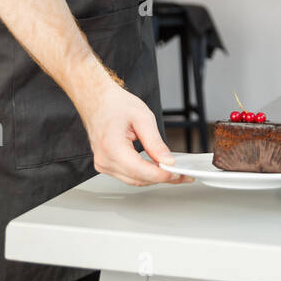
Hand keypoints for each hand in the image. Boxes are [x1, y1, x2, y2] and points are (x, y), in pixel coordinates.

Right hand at [73, 66, 191, 186]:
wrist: (97, 100)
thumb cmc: (115, 104)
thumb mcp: (142, 117)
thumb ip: (155, 142)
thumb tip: (167, 161)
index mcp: (111, 146)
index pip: (139, 170)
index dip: (161, 174)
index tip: (178, 174)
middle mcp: (104, 159)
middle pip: (138, 179)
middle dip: (162, 177)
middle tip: (183, 175)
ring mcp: (103, 164)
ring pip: (134, 180)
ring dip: (154, 178)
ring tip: (174, 172)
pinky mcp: (106, 165)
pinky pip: (128, 175)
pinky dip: (144, 174)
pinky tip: (157, 169)